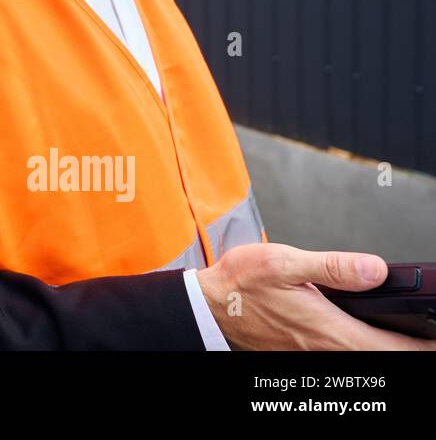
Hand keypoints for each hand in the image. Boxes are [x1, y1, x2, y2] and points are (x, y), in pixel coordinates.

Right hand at [195, 243, 435, 349]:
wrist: (205, 307)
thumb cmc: (240, 286)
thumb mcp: (284, 262)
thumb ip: (333, 267)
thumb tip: (376, 270)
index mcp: (330, 329)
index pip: (396, 348)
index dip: (424, 344)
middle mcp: (326, 349)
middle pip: (385, 356)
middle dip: (410, 346)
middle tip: (427, 332)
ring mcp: (314, 355)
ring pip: (365, 357)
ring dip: (387, 347)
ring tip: (404, 333)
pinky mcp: (302, 353)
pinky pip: (342, 356)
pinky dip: (362, 347)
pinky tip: (361, 331)